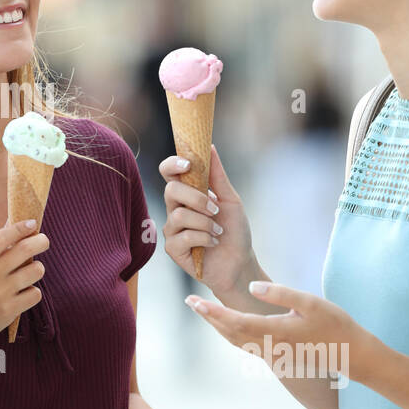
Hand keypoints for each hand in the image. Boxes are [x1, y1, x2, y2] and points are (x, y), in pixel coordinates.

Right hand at [0, 220, 48, 349]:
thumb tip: (12, 222)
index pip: (2, 237)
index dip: (20, 227)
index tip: (32, 223)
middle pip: (25, 250)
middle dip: (40, 241)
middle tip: (43, 241)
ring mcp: (1, 293)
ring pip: (36, 270)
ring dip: (37, 268)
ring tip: (29, 271)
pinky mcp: (10, 310)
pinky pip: (36, 293)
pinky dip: (32, 291)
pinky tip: (23, 292)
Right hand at [160, 145, 258, 300]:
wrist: (240, 262)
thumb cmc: (235, 231)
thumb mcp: (230, 199)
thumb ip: (217, 175)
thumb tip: (209, 146)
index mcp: (187, 193)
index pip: (169, 172)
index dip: (173, 164)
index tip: (189, 165)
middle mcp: (175, 209)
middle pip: (171, 190)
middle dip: (197, 198)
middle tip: (216, 209)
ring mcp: (172, 229)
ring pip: (179, 215)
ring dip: (205, 222)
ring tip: (218, 230)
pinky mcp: (173, 249)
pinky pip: (182, 236)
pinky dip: (203, 238)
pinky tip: (213, 243)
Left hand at [186, 281, 378, 383]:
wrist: (354, 356)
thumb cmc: (336, 325)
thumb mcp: (311, 302)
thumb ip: (280, 293)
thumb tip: (252, 286)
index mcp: (276, 331)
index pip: (236, 321)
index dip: (213, 313)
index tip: (195, 302)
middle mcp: (270, 346)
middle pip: (230, 333)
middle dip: (209, 317)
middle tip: (190, 301)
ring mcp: (274, 354)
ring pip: (237, 341)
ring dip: (218, 326)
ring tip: (204, 311)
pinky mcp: (278, 356)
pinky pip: (247, 345)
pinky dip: (232, 334)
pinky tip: (228, 324)